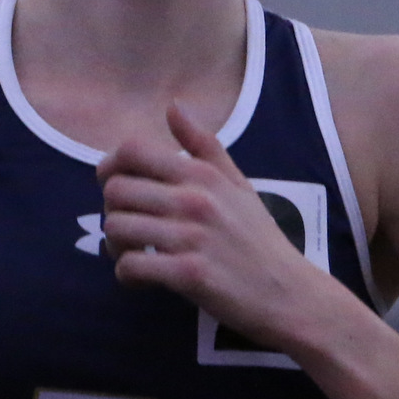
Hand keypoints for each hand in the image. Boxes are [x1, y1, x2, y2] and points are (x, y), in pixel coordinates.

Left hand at [96, 103, 335, 351]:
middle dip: (112, 210)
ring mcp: (191, 238)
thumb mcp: (237, 183)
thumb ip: (202, 145)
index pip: (132, 150)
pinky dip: (127, 275)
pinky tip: (143, 278)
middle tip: (129, 227)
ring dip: (116, 245)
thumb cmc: (258, 238)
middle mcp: (194, 200)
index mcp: (202, 175)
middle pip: (116, 190)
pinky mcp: (189, 275)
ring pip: (116, 228)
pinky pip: (130, 266)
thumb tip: (172, 106)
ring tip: (136, 253)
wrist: (289, 293)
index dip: (110, 167)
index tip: (117, 187)